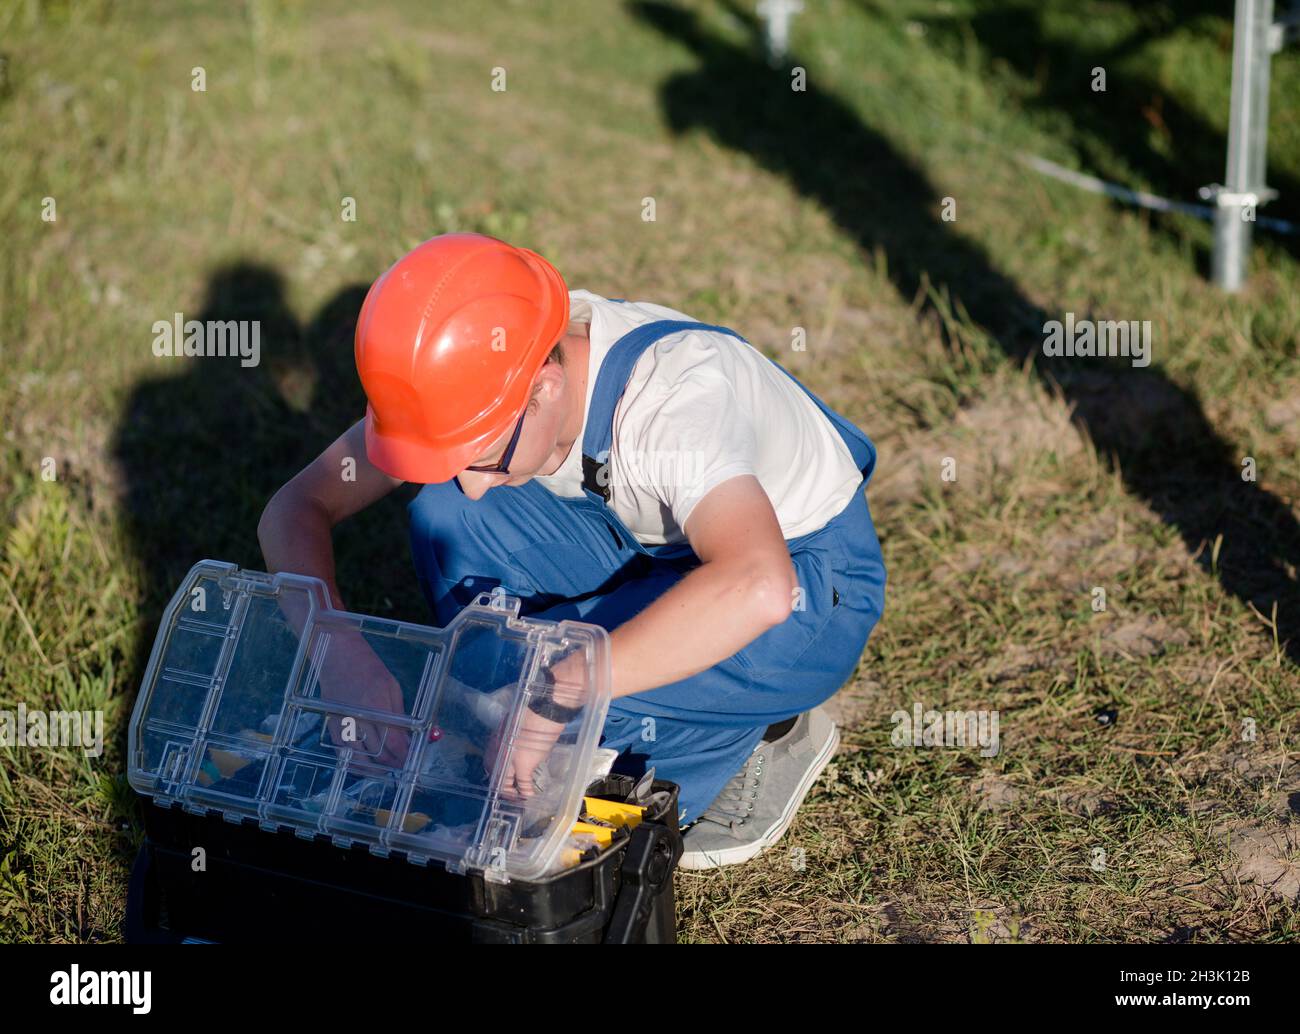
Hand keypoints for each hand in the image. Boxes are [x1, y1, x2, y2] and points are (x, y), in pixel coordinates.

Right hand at [315, 632, 411, 768]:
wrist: (338, 657)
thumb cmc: (369, 668)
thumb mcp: (392, 687)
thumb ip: (399, 715)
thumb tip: (408, 738)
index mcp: (378, 706)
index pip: (393, 741)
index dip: (404, 756)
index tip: (412, 762)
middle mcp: (359, 717)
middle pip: (378, 752)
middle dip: (393, 763)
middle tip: (402, 767)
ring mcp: (343, 723)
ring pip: (358, 757)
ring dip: (374, 769)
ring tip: (384, 772)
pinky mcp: (332, 724)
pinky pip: (341, 751)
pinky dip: (353, 762)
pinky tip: (363, 766)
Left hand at [483, 650, 588, 799]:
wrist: (546, 706)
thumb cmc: (535, 708)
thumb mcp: (517, 720)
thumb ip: (513, 733)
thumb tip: (518, 741)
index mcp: (497, 736)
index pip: (491, 760)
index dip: (495, 772)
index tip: (500, 779)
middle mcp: (499, 749)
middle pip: (496, 773)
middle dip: (501, 785)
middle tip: (507, 792)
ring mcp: (509, 758)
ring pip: (507, 780)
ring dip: (511, 790)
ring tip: (516, 797)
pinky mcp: (523, 764)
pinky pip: (523, 783)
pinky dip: (525, 792)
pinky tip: (528, 797)